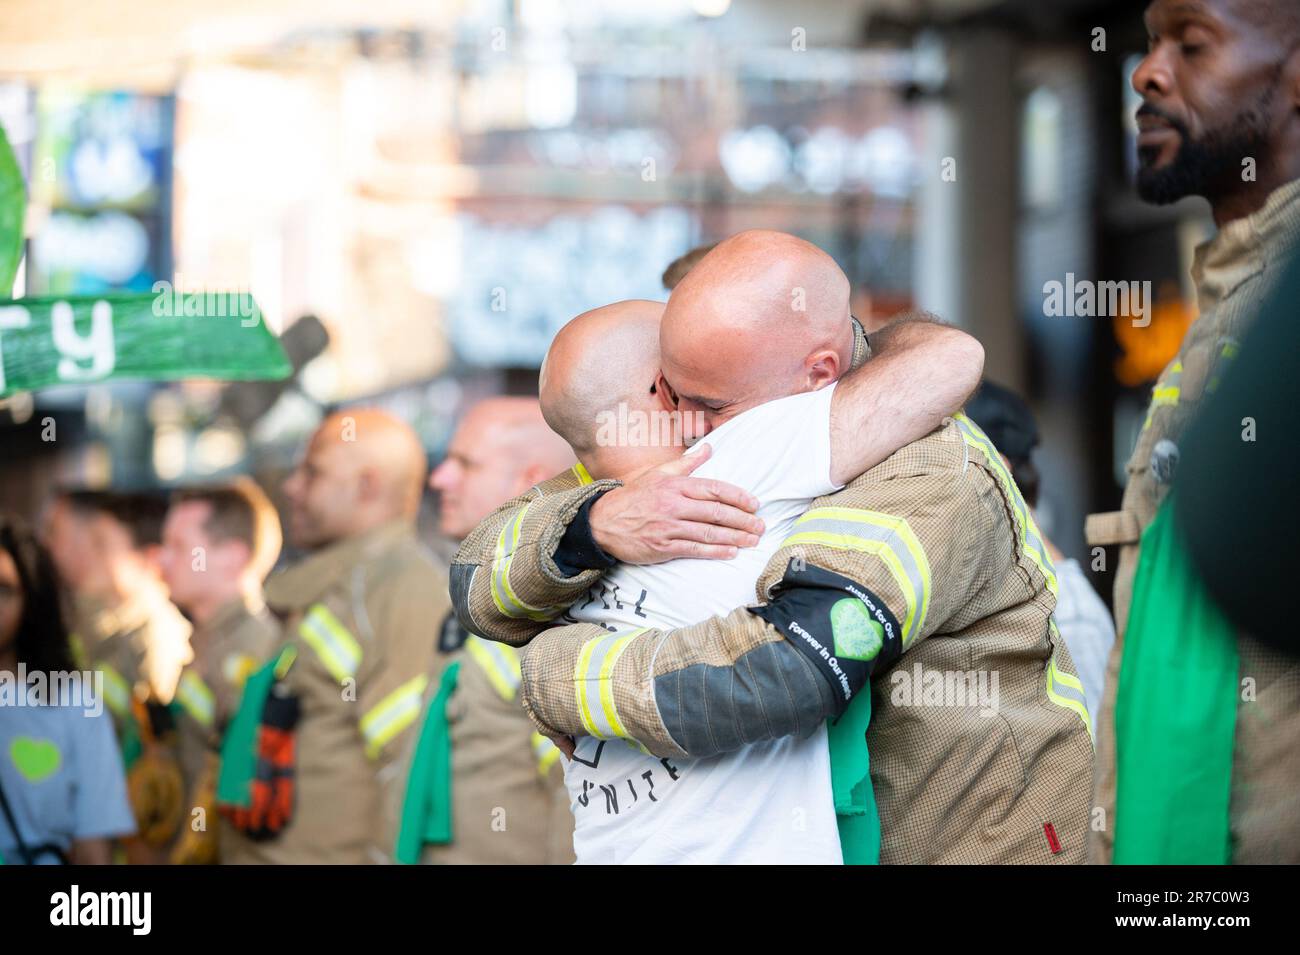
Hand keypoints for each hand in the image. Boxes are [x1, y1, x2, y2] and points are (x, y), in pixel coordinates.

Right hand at [589, 444, 763, 563]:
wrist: (602, 523)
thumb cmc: (633, 497)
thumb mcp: (657, 474)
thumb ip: (686, 463)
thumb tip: (709, 448)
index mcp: (675, 485)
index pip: (714, 488)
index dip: (738, 497)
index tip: (755, 504)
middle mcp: (674, 505)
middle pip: (716, 512)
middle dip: (743, 520)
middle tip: (761, 526)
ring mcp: (669, 527)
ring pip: (709, 532)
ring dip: (735, 537)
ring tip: (752, 540)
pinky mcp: (663, 547)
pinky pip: (695, 549)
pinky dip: (715, 551)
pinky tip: (731, 552)